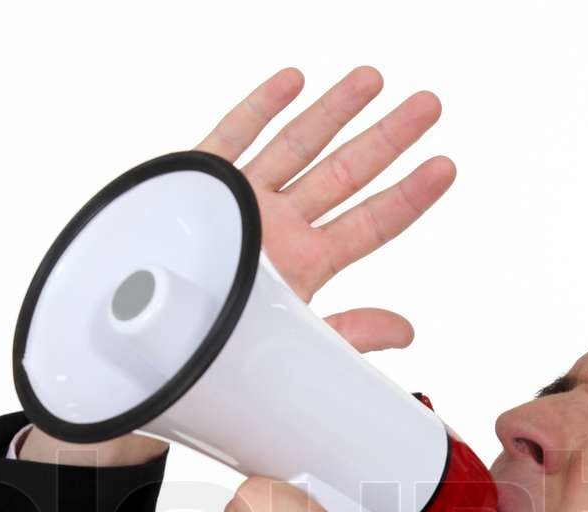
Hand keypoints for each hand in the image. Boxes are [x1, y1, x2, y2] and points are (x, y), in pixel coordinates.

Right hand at [21, 66, 453, 466]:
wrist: (140, 351)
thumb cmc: (212, 355)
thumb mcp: (290, 348)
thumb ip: (348, 334)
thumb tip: (408, 332)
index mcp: (307, 264)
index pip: (372, 224)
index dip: (410, 195)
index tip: (447, 166)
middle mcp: (281, 227)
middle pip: (346, 173)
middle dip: (389, 137)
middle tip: (430, 105)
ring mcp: (243, 202)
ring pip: (297, 145)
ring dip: (336, 110)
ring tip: (375, 79)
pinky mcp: (200, 186)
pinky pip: (232, 137)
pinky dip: (261, 107)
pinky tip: (294, 80)